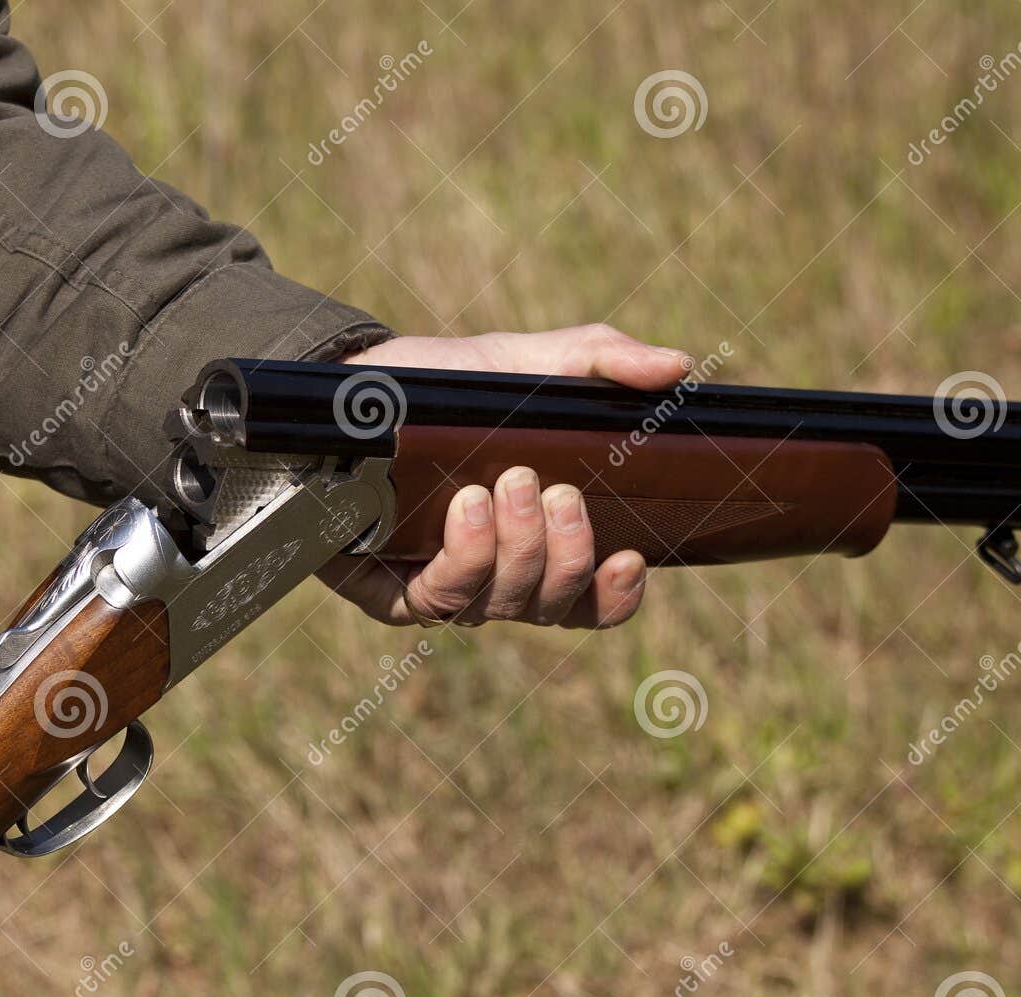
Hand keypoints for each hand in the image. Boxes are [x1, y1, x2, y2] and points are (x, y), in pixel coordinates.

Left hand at [320, 325, 689, 628]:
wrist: (349, 382)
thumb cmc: (438, 384)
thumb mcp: (522, 363)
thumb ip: (599, 361)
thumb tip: (678, 366)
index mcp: (536, 543)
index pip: (590, 601)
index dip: (616, 596)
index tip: (630, 556)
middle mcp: (492, 578)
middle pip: (549, 605)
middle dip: (564, 554)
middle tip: (554, 490)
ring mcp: (439, 587)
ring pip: (498, 605)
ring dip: (517, 550)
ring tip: (508, 484)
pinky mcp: (385, 591)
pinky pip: (436, 602)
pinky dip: (464, 558)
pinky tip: (468, 508)